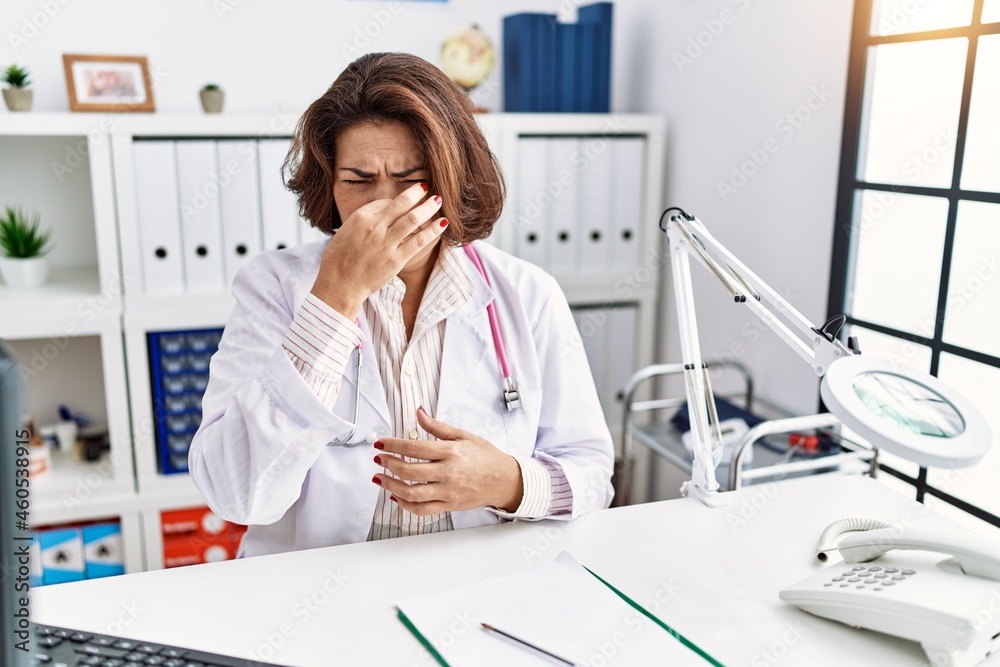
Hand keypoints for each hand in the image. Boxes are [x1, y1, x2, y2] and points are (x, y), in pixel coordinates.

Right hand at [311, 183, 446, 316]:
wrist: (338, 285)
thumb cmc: (339, 259)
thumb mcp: (347, 231)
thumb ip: (365, 220)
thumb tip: (384, 211)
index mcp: (361, 217)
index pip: (386, 202)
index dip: (400, 201)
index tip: (408, 200)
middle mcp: (375, 226)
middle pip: (402, 204)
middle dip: (418, 193)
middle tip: (428, 189)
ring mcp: (386, 243)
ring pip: (413, 219)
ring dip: (428, 208)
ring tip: (438, 201)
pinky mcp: (396, 260)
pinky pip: (419, 241)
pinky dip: (433, 231)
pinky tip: (443, 224)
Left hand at [372, 407, 523, 514]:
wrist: (504, 480)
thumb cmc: (486, 457)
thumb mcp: (463, 436)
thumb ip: (437, 427)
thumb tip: (418, 412)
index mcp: (451, 452)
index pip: (414, 448)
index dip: (393, 445)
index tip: (380, 443)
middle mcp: (448, 473)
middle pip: (409, 470)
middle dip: (388, 464)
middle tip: (379, 459)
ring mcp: (448, 492)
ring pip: (411, 493)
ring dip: (390, 485)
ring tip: (379, 478)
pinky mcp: (449, 506)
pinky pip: (422, 509)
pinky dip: (405, 505)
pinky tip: (396, 496)